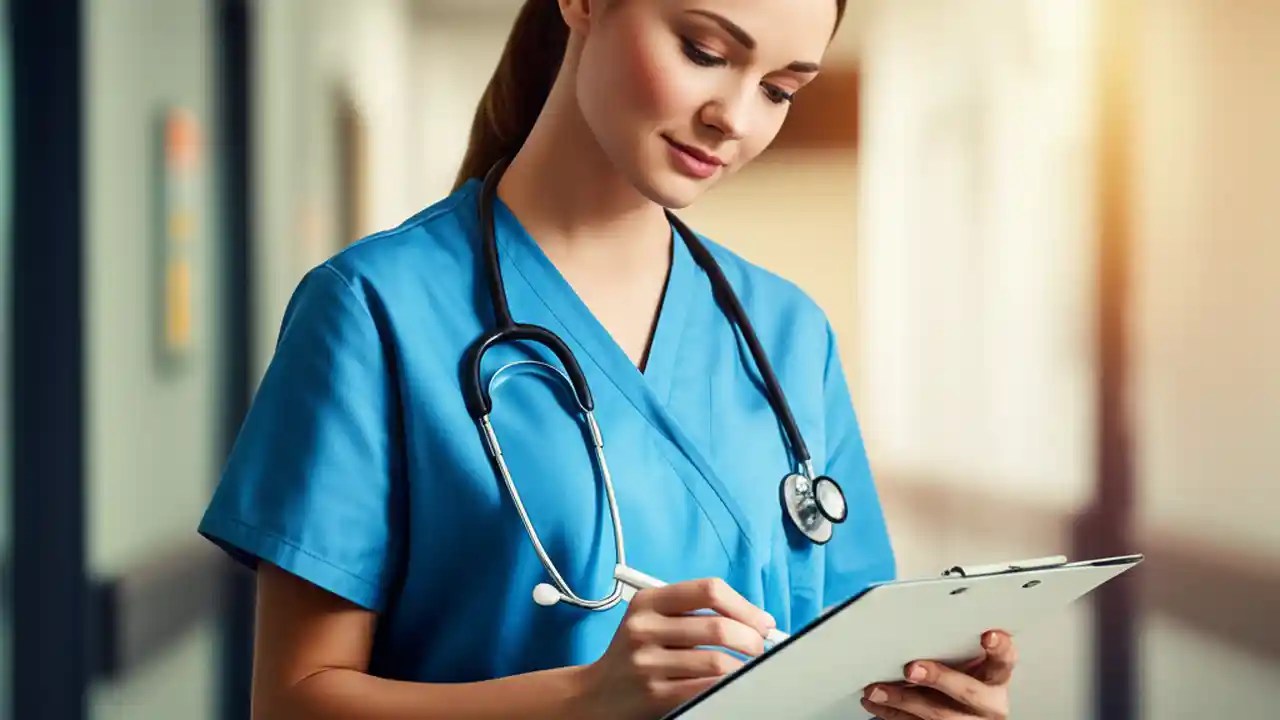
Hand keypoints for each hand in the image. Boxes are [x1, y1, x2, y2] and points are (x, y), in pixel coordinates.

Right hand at [577, 578, 775, 719]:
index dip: (744, 606)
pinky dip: (728, 687)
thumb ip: (694, 613)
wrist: (597, 693)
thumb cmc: (636, 652)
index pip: (708, 590)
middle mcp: (644, 628)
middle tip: (760, 649)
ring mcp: (647, 663)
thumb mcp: (653, 620)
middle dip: (752, 640)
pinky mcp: (654, 694)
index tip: (762, 622)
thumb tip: (755, 620)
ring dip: (744, 668)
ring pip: (717, 662)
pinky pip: (706, 689)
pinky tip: (731, 685)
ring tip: (748, 669)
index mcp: (648, 601)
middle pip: (718, 628)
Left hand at [860, 630, 1015, 719]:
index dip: (999, 648)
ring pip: (938, 714)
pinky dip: (891, 714)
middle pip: (967, 691)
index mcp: (995, 679)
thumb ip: (953, 649)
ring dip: (902, 700)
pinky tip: (876, 704)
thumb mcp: (966, 665)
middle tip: (911, 668)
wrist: (965, 715)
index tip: (988, 636)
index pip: (1004, 660)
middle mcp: (987, 703)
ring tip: (877, 690)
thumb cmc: (961, 682)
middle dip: (938, 678)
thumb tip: (915, 623)